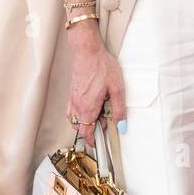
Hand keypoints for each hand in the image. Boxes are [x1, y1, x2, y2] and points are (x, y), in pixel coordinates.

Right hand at [65, 25, 126, 148]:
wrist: (87, 50)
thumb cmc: (101, 66)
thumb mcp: (117, 89)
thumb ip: (119, 109)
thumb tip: (121, 126)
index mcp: (88, 108)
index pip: (86, 133)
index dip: (93, 140)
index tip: (99, 143)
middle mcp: (77, 106)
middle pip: (80, 128)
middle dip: (91, 130)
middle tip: (105, 123)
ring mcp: (72, 99)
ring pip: (75, 119)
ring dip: (85, 121)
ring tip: (99, 113)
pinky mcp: (72, 92)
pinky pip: (73, 110)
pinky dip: (80, 113)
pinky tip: (91, 105)